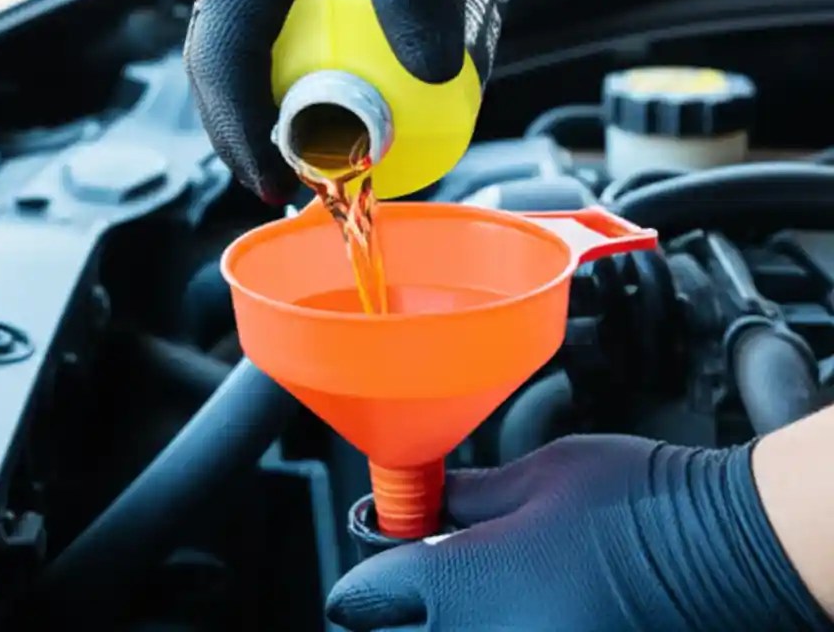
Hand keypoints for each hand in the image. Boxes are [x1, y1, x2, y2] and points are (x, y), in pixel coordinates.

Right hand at [184, 0, 471, 204]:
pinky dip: (320, 52)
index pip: (220, 63)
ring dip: (292, 91)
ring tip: (333, 134)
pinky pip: (293, 12)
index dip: (239, 137)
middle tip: (308, 176)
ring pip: (261, 39)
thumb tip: (431, 75)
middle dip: (261, 129)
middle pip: (232, 65)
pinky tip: (361, 64)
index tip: (274, 186)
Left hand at [327, 435, 831, 630]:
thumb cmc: (638, 502)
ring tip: (488, 594)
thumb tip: (423, 506)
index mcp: (456, 591)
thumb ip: (463, 500)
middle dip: (398, 613)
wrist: (734, 550)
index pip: (359, 600)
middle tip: (425, 580)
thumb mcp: (533, 477)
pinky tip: (528, 611)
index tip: (386, 552)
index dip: (367, 575)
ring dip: (447, 628)